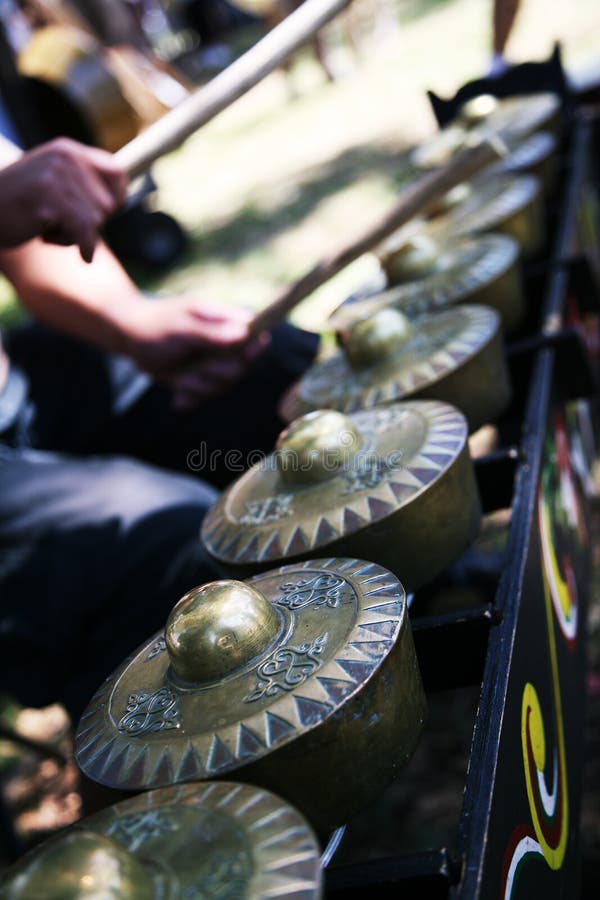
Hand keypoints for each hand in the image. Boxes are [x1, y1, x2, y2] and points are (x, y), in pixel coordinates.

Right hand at [0, 138, 126, 261]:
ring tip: (45, 226)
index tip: (103, 214)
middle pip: (108, 204)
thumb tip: (120, 199)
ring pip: (95, 220)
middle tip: (56, 221)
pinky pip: (84, 231)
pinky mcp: (48, 198)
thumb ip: (82, 187)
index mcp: (68, 151)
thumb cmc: (18, 207)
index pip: (117, 173)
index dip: (116, 198)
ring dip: (74, 234)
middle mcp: (65, 157)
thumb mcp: (52, 186)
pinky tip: (58, 246)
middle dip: (88, 222)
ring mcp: (55, 176)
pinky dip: (79, 245)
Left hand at [119, 297, 268, 405]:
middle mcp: (222, 343)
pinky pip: (204, 396)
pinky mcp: (199, 378)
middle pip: (241, 367)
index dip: (255, 347)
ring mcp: (211, 362)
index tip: (246, 356)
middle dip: (217, 374)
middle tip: (197, 371)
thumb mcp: (182, 329)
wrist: (128, 335)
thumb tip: (243, 333)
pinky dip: (190, 398)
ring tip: (179, 379)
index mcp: (223, 321)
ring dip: (199, 387)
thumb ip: (211, 334)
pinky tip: (177, 396)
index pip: (254, 333)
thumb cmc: (155, 325)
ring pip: (222, 385)